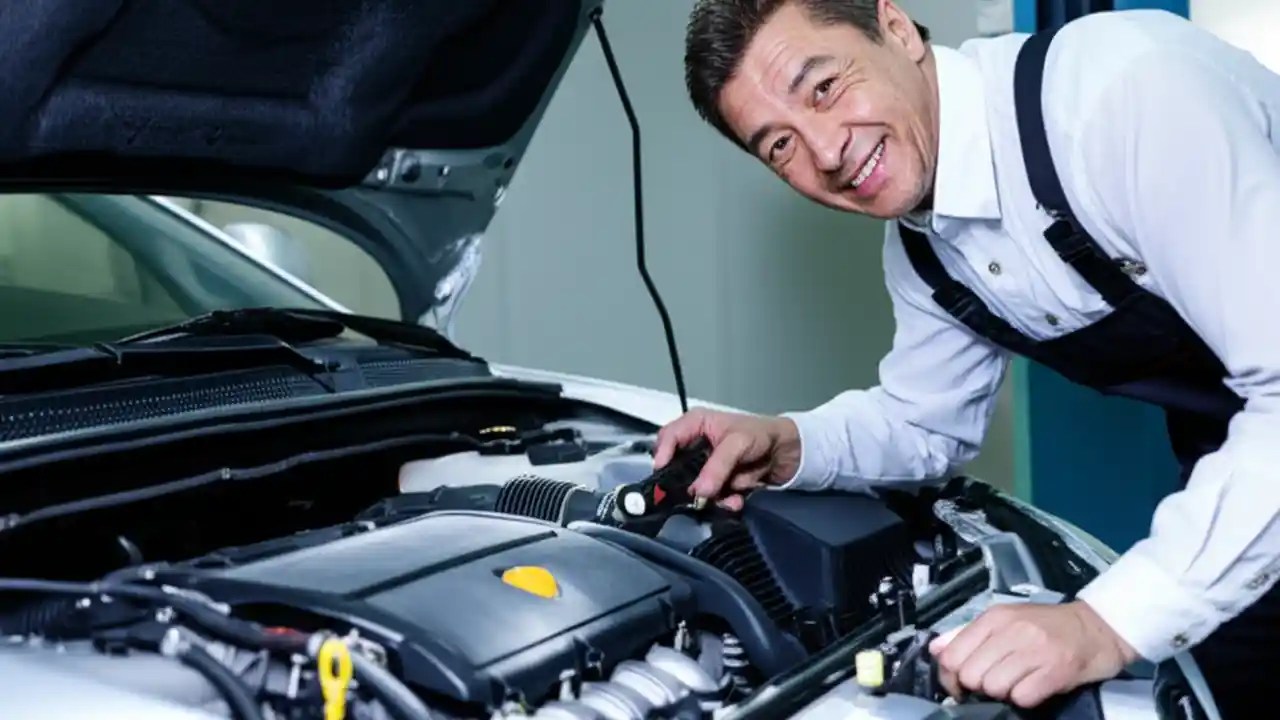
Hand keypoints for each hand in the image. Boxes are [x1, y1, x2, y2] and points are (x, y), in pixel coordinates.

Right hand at [652, 408, 801, 510]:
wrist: (786, 454)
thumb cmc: (760, 435)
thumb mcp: (737, 444)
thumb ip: (716, 467)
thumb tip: (698, 492)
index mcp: (695, 425)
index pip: (668, 438)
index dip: (662, 455)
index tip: (663, 474)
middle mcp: (695, 446)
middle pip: (675, 467)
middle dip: (686, 484)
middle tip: (695, 496)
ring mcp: (705, 468)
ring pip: (693, 487)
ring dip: (709, 497)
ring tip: (729, 499)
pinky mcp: (716, 485)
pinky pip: (711, 498)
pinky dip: (723, 502)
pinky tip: (736, 502)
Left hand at [930, 601, 1137, 707]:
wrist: (1097, 628)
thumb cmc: (1046, 626)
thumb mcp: (1005, 621)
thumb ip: (969, 635)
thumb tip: (936, 649)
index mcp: (994, 618)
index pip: (952, 656)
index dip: (951, 677)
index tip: (962, 685)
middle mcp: (1012, 631)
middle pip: (971, 675)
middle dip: (978, 687)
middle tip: (995, 683)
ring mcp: (1035, 650)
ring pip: (994, 687)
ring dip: (1003, 693)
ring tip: (1017, 683)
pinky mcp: (1056, 671)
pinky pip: (1022, 697)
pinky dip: (1025, 699)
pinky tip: (1034, 687)